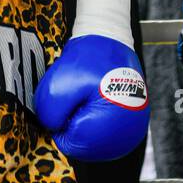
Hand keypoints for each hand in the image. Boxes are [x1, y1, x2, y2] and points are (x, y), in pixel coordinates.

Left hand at [34, 0, 148, 161]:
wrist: (110, 38)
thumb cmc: (87, 59)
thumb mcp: (56, 86)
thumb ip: (49, 116)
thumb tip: (53, 129)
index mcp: (109, 130)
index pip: (70, 144)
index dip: (61, 121)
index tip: (68, 97)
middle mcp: (128, 135)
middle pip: (84, 143)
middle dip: (74, 120)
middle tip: (78, 94)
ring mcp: (133, 129)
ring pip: (94, 136)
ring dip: (85, 117)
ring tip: (88, 93)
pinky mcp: (133, 121)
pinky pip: (105, 129)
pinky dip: (96, 115)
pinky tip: (96, 96)